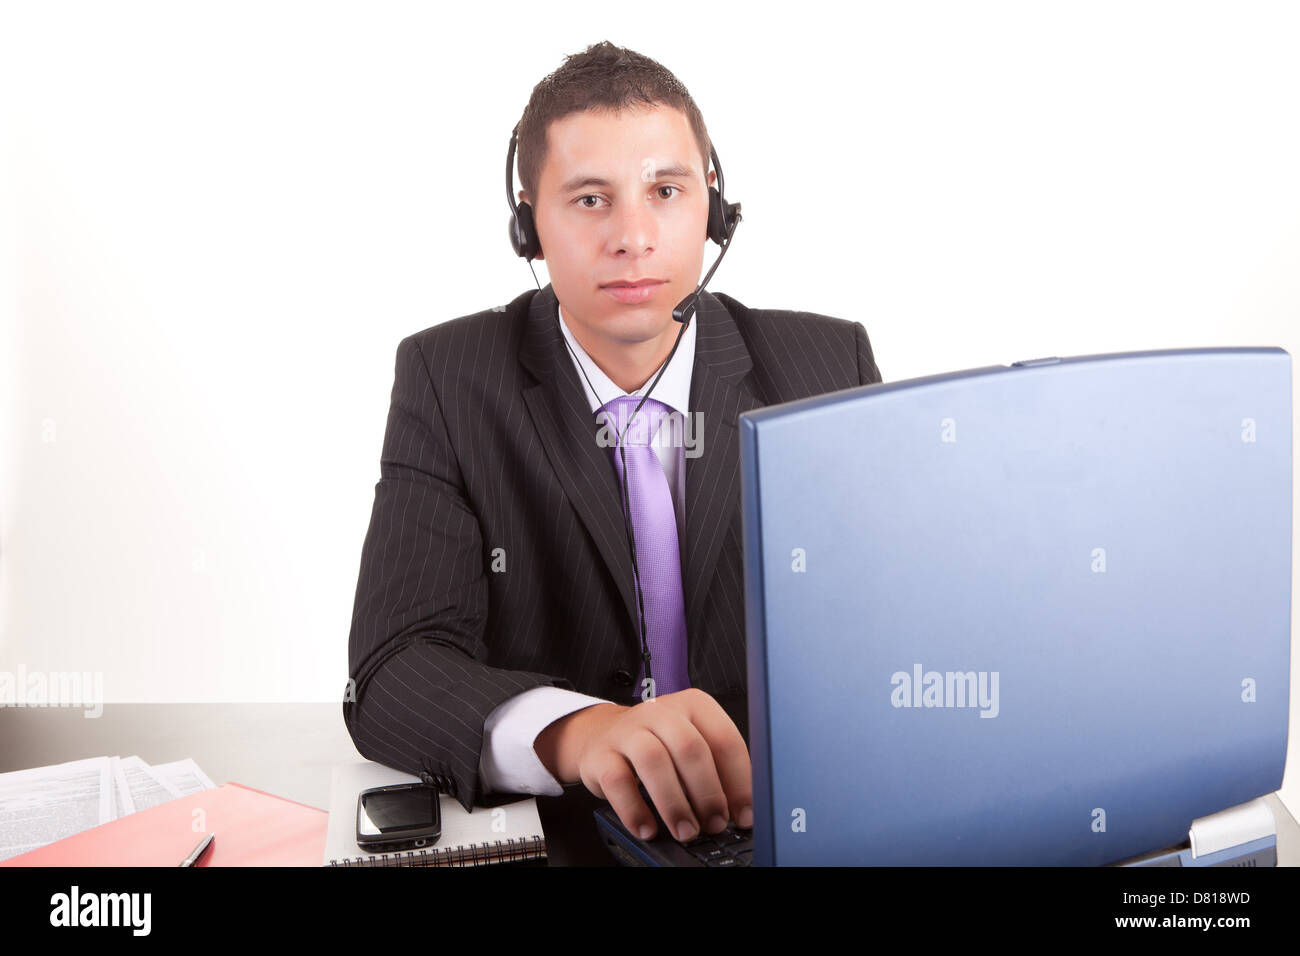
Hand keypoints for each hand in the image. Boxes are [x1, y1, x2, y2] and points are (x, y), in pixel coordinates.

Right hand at [534, 688, 751, 841]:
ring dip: (674, 803)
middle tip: (715, 824)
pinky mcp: (601, 754)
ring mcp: (628, 731)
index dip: (739, 781)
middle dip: (707, 793)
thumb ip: (716, 769)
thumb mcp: (691, 744)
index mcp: (693, 705)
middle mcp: (660, 712)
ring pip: (653, 760)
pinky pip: (617, 781)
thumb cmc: (657, 744)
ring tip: (686, 831)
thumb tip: (741, 810)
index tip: (744, 814)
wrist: (601, 735)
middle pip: (690, 748)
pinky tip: (648, 828)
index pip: (724, 739)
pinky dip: (634, 810)